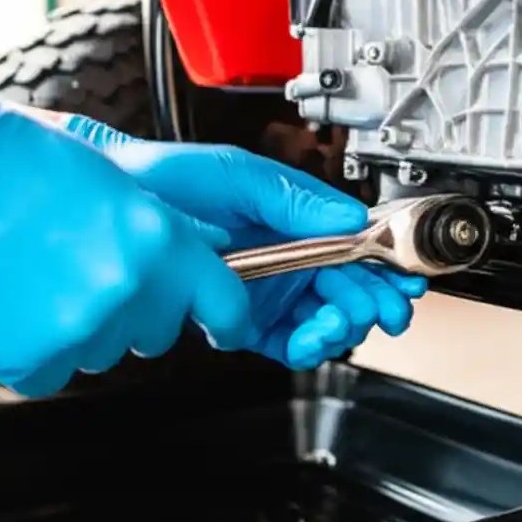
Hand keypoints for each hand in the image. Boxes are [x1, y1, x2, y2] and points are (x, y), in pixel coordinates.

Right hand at [0, 20, 254, 395]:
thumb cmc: (9, 156)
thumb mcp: (114, 175)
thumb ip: (166, 224)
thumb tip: (207, 245)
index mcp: (159, 238)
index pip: (227, 304)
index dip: (225, 319)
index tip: (223, 327)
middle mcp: (129, 287)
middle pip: (158, 334)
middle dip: (132, 312)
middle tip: (82, 267)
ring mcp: (80, 329)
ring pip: (102, 352)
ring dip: (77, 327)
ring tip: (34, 274)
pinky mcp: (30, 361)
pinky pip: (50, 374)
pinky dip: (30, 350)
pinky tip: (7, 302)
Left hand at [63, 115, 427, 368]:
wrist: (118, 202)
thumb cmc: (172, 179)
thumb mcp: (241, 175)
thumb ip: (297, 198)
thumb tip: (350, 219)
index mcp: (297, 220)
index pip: (356, 249)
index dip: (384, 268)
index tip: (403, 281)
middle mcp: (287, 258)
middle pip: (348, 290)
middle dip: (371, 303)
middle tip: (382, 310)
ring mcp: (267, 291)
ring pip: (323, 321)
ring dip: (338, 328)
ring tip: (333, 324)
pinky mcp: (241, 320)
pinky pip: (285, 342)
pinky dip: (303, 346)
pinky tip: (306, 339)